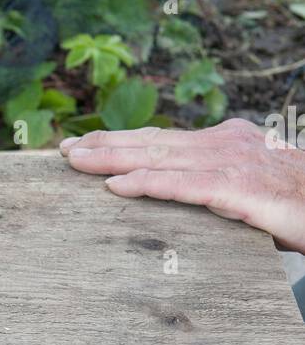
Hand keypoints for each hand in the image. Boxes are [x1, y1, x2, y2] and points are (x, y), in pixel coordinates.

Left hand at [60, 118, 304, 254]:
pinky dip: (147, 183)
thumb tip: (188, 199)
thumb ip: (217, 188)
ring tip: (76, 160)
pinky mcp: (237, 187)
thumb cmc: (298, 204)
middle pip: (152, 141)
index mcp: (225, 141)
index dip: (122, 141)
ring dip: (113, 158)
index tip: (85, 145)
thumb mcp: (250, 189)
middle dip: (105, 144)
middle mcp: (223, 143)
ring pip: (158, 157)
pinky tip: (117, 185)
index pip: (163, 139)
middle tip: (63, 149)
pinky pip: (182, 185)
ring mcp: (230, 162)